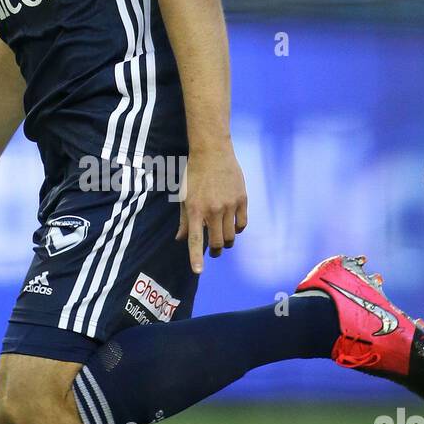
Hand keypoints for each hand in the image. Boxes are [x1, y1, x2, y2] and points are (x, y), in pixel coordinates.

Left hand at [176, 146, 247, 273]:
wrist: (212, 152)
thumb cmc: (194, 174)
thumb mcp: (183, 197)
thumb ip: (184, 220)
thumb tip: (180, 239)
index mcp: (195, 210)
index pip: (195, 239)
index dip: (196, 257)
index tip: (198, 271)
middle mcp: (212, 210)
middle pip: (218, 242)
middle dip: (216, 250)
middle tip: (214, 250)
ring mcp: (229, 205)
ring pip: (231, 236)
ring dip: (227, 242)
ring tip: (223, 239)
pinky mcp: (242, 199)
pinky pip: (242, 224)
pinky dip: (238, 229)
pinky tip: (233, 226)